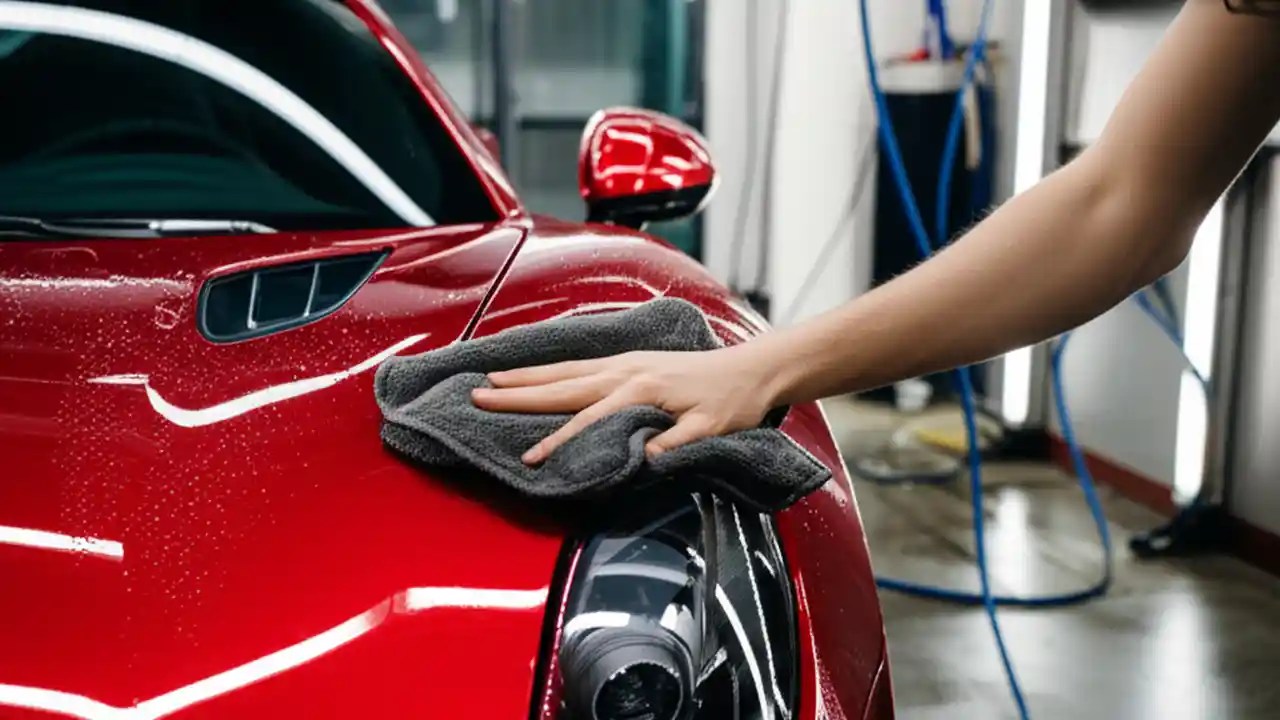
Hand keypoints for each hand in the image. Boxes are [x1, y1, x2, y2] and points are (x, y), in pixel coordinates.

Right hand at [470, 346, 779, 464]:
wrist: (753, 369)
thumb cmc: (733, 402)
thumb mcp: (711, 429)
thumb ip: (677, 443)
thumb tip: (645, 458)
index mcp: (641, 388)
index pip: (587, 417)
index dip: (556, 439)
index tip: (528, 457)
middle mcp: (626, 369)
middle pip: (562, 384)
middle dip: (518, 392)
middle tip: (478, 395)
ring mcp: (626, 361)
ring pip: (566, 370)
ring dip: (527, 376)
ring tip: (492, 379)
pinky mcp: (630, 361)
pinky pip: (579, 364)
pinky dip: (551, 368)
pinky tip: (536, 371)